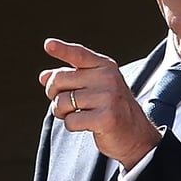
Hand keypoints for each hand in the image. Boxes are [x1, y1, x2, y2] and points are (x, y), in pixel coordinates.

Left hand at [40, 38, 161, 168]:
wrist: (136, 135)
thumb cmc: (110, 110)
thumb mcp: (93, 89)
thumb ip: (70, 80)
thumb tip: (44, 76)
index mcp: (105, 67)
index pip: (79, 54)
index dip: (62, 50)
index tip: (48, 45)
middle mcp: (108, 78)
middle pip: (60, 80)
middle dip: (54, 95)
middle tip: (64, 105)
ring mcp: (108, 97)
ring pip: (62, 102)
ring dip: (63, 113)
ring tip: (77, 115)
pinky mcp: (106, 118)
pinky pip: (71, 121)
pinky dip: (72, 126)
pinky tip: (86, 126)